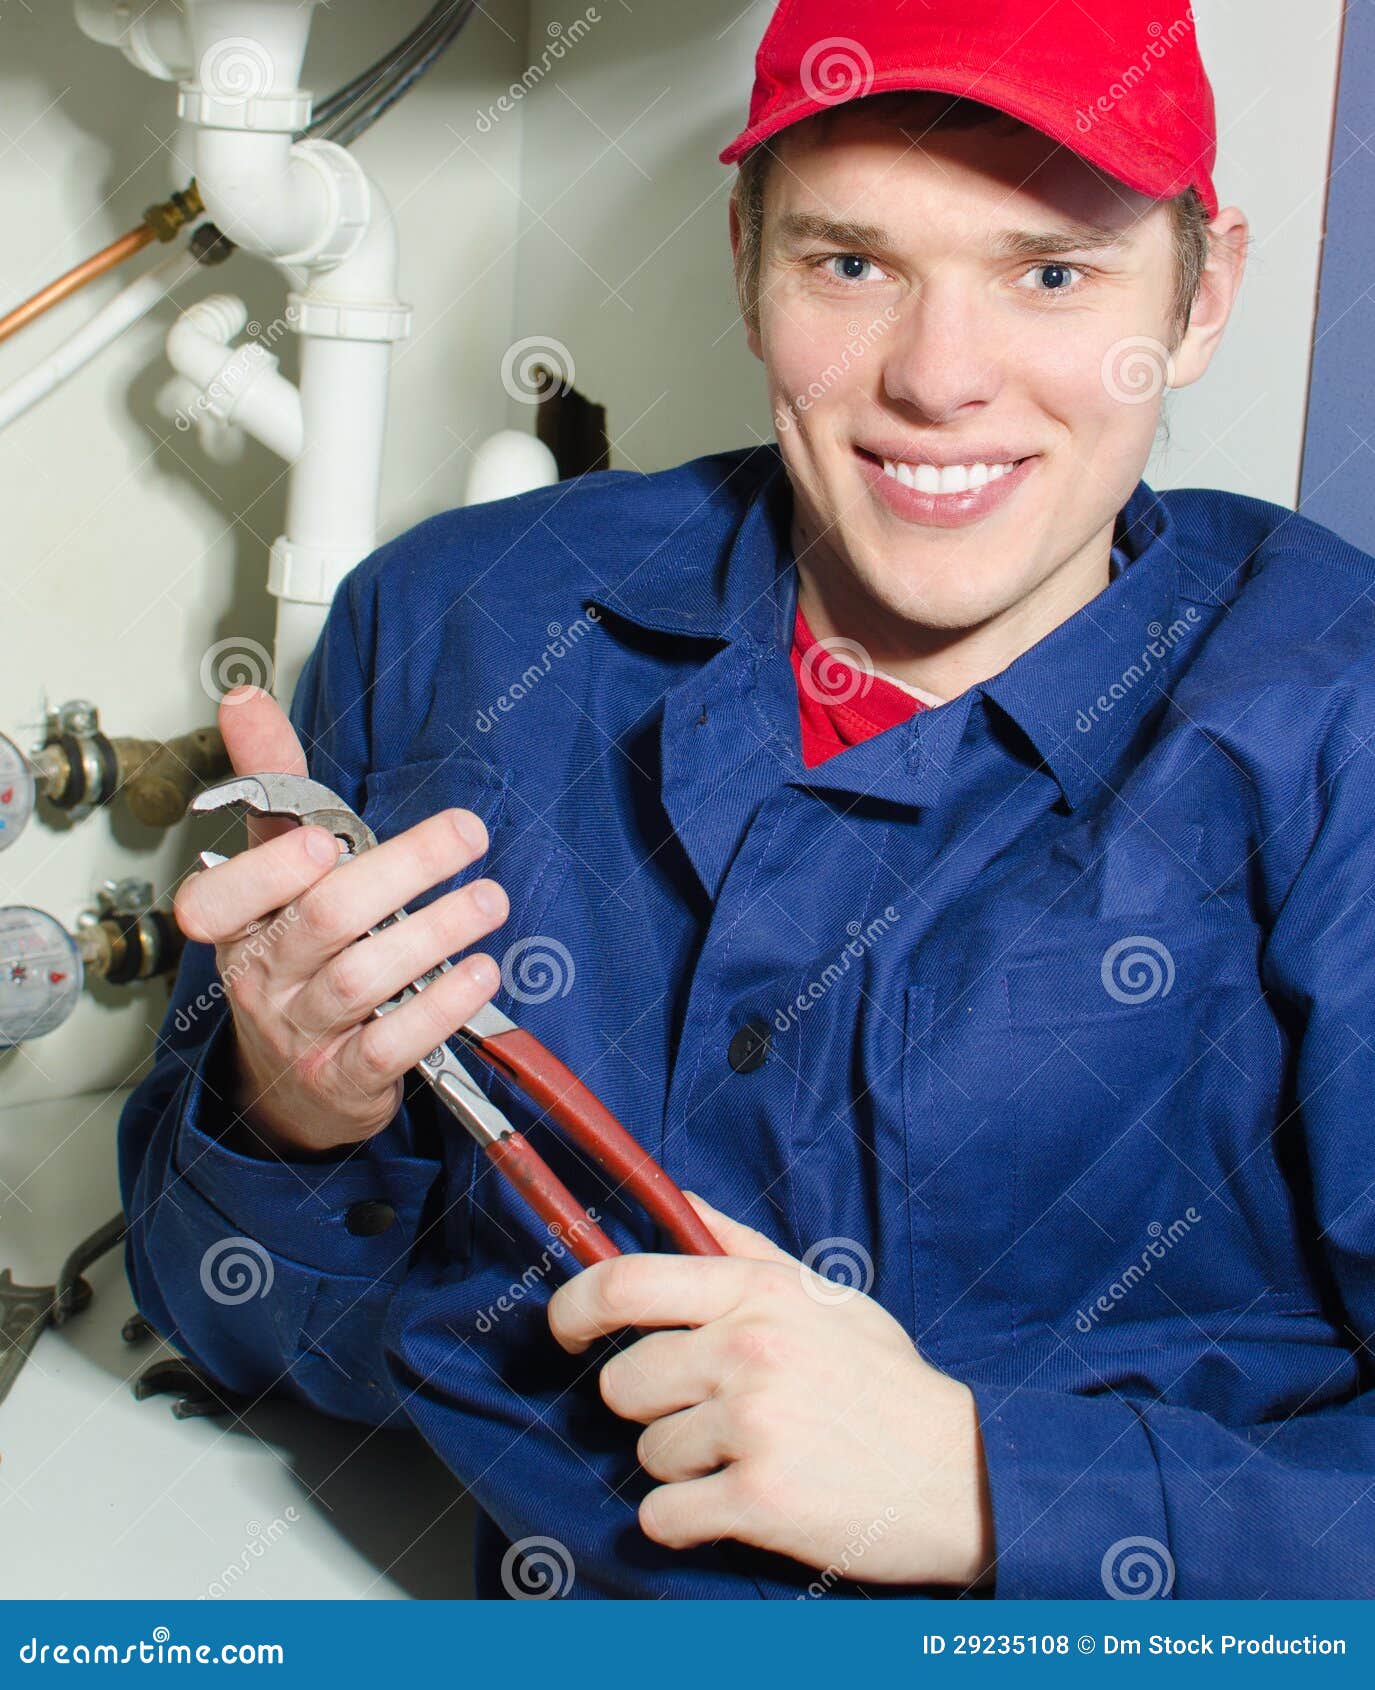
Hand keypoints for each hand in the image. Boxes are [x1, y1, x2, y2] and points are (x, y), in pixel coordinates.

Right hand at [172, 684, 509, 1155]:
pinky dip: (438, 1008)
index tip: (323, 839)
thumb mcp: (277, 871)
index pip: (218, 898)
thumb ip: (271, 786)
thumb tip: (246, 697)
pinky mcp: (345, 1079)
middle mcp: (263, 976)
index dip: (267, 871)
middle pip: (323, 919)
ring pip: (361, 978)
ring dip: (433, 933)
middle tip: (467, 833)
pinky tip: (480, 973)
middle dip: (400, 871)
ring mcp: (302, 1031)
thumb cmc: (297, 956)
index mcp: (239, 921)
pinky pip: (390, 1044)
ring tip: (489, 900)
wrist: (296, 1083)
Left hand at [547, 1192, 994, 1589]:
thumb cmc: (885, 1381)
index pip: (626, 1283)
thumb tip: (681, 1202)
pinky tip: (733, 1505)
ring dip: (680, 1467)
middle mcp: (748, 1351)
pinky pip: (665, 1515)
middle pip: (623, 1383)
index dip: (573, 1306)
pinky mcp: (760, 1500)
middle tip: (705, 1415)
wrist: (961, 1471)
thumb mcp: (824, 1294)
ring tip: (745, 1458)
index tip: (564, 1329)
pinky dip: (685, 1521)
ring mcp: (753, 1426)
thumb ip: (742, 1249)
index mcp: (757, 1295)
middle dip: (648, 1407)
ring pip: (647, 1454)